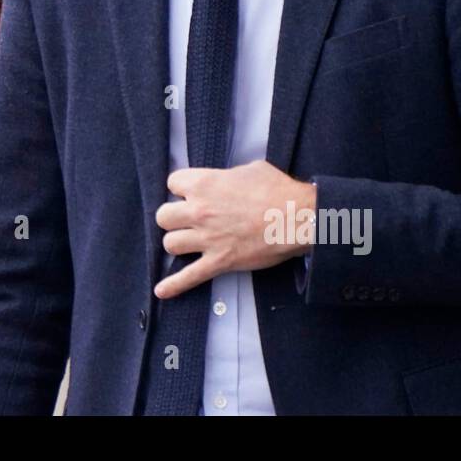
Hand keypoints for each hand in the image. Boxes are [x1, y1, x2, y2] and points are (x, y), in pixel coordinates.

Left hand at [153, 160, 315, 299]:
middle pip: (164, 216)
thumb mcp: (249, 169)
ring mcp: (207, 239)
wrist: (298, 218)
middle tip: (187, 219)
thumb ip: (226, 177)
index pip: (172, 182)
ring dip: (178, 243)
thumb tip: (224, 182)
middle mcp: (199, 211)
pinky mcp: (219, 262)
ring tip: (188, 242)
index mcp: (204, 184)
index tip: (191, 193)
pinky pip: (189, 277)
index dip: (182, 188)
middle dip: (174, 217)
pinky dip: (174, 285)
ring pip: (170, 244)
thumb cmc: (277, 190)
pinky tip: (162, 291)